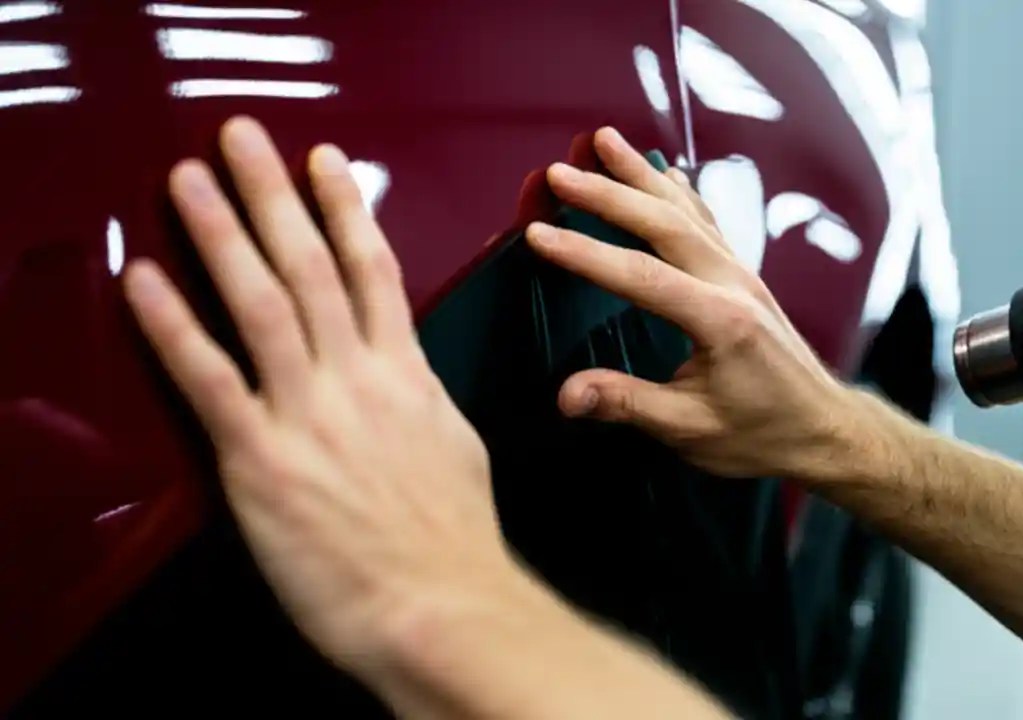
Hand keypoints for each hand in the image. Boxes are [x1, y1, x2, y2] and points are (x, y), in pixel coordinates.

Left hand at [122, 117, 521, 680]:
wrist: (444, 606)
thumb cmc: (452, 543)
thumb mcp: (454, 449)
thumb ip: (418, 400)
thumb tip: (400, 378)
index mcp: (407, 376)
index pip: (374, 271)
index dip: (345, 208)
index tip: (323, 160)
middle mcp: (358, 379)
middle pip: (313, 265)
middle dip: (274, 194)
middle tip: (241, 137)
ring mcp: (310, 415)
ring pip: (264, 302)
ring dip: (222, 233)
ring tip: (189, 180)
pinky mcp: (262, 461)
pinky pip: (211, 379)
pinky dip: (176, 326)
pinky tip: (146, 280)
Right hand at [525, 127, 891, 483]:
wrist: (824, 429)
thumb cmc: (763, 434)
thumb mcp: (692, 430)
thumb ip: (628, 405)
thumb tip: (566, 394)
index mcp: (720, 321)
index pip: (642, 277)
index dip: (586, 254)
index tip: (538, 234)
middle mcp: (733, 284)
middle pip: (664, 223)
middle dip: (608, 193)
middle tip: (558, 171)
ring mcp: (742, 274)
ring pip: (686, 210)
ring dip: (642, 174)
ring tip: (603, 139)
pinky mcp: (744, 277)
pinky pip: (706, 220)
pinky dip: (678, 191)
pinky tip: (662, 173)